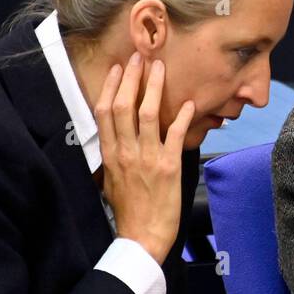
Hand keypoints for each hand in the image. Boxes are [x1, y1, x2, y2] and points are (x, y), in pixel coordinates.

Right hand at [95, 52, 194, 263]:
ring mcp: (147, 158)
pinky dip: (181, 117)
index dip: (110, 86)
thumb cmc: (128, 211)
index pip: (105, 112)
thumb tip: (113, 139)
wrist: (142, 237)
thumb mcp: (109, 180)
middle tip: (139, 56)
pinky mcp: (168, 166)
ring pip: (147, 114)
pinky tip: (188, 103)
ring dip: (154, 87)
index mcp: (109, 154)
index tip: (116, 69)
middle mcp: (125, 152)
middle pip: (123, 106)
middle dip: (131, 78)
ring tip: (160, 68)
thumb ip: (112, 157)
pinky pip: (174, 135)